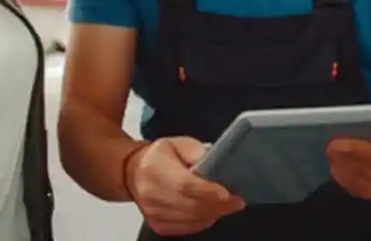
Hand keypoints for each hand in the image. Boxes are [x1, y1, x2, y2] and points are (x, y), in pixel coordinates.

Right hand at [126, 137, 245, 236]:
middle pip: (192, 206)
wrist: (133, 174)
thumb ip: (196, 151)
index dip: (208, 191)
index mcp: (154, 169)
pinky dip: (204, 220)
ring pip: (193, 220)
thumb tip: (214, 163)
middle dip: (219, 205)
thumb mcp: (177, 143)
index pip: (184, 185)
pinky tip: (211, 210)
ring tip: (227, 204)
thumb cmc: (158, 157)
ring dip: (214, 213)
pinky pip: (189, 228)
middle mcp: (152, 194)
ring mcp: (155, 213)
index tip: (227, 193)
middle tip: (237, 200)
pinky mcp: (159, 226)